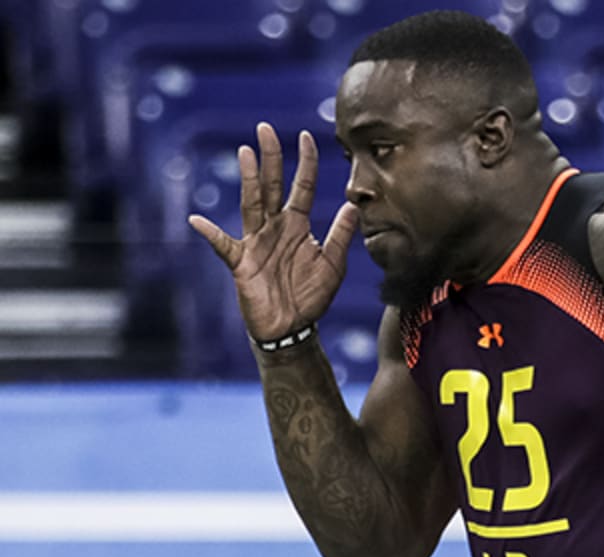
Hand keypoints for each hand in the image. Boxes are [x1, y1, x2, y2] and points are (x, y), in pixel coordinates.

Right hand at [188, 122, 358, 340]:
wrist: (292, 328)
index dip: (305, 162)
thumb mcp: (333, 265)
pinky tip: (198, 221)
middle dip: (270, 158)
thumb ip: (341, 236)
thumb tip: (352, 204)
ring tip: (246, 153)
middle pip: (271, 186)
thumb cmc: (311, 296)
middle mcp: (275, 227)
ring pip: (251, 204)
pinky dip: (209, 234)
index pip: (302, 187)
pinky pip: (223, 246)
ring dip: (249, 179)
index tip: (307, 135)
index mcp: (298, 225)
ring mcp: (256, 242)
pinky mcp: (241, 263)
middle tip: (266, 128)